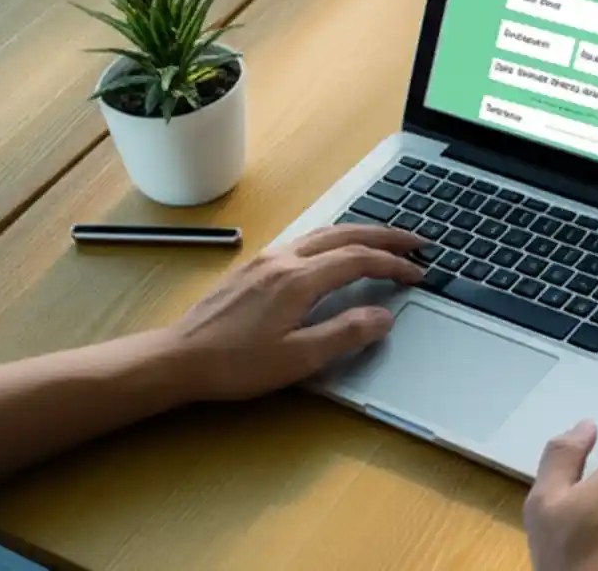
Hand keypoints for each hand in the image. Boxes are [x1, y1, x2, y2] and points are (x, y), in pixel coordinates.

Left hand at [163, 224, 424, 401]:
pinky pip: (305, 239)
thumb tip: (385, 315)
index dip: (393, 264)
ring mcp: (266, 258)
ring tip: (385, 241)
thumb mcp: (298, 358)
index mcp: (299, 279)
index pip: (358, 259)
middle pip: (345, 234)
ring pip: (323, 232)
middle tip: (416, 242)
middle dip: (385, 236)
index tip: (419, 273)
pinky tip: (337, 251)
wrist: (178, 358)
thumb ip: (345, 333)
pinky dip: (335, 239)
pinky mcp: (254, 266)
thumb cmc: (237, 365)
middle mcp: (284, 258)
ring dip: (360, 233)